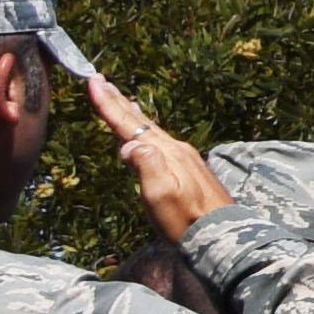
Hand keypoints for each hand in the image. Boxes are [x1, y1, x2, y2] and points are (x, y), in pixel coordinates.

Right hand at [88, 79, 230, 247]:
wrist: (219, 233)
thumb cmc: (185, 219)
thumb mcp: (161, 194)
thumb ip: (146, 165)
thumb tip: (127, 145)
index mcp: (166, 152)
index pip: (130, 124)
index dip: (109, 104)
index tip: (94, 82)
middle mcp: (175, 149)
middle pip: (140, 121)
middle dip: (118, 101)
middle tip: (101, 80)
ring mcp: (183, 157)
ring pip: (151, 128)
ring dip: (132, 113)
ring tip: (121, 99)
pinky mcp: (187, 168)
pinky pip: (159, 139)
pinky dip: (146, 129)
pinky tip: (146, 132)